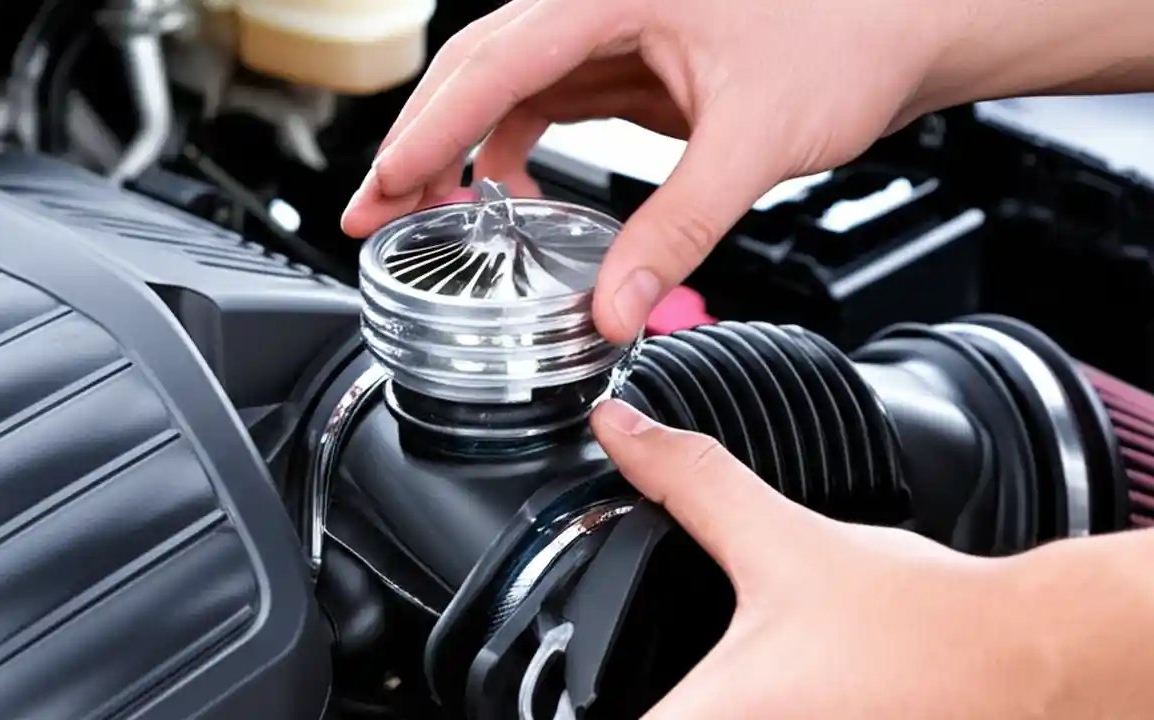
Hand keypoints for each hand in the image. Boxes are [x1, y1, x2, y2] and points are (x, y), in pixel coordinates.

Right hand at [341, 0, 1153, 343]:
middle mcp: (601, 0)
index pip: (491, 63)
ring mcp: (613, 27)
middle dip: (420, 146)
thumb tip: (617, 306)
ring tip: (426, 218)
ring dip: (461, 152)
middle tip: (375, 217)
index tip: (380, 191)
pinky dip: (517, 149)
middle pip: (478, 70)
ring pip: (506, 87)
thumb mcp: (755, 139)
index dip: (425, 131)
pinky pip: (550, 100)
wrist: (913, 18)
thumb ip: (678, 226)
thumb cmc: (855, 33)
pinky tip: (509, 196)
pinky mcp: (633, 56)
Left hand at [590, 399, 1068, 718]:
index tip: (562, 678)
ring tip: (723, 666)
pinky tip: (762, 688)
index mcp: (709, 719)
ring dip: (691, 698)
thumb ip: (689, 482)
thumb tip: (623, 429)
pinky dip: (746, 708)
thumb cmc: (921, 622)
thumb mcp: (782, 539)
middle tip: (628, 666)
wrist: (1024, 660)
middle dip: (634, 691)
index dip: (571, 703)